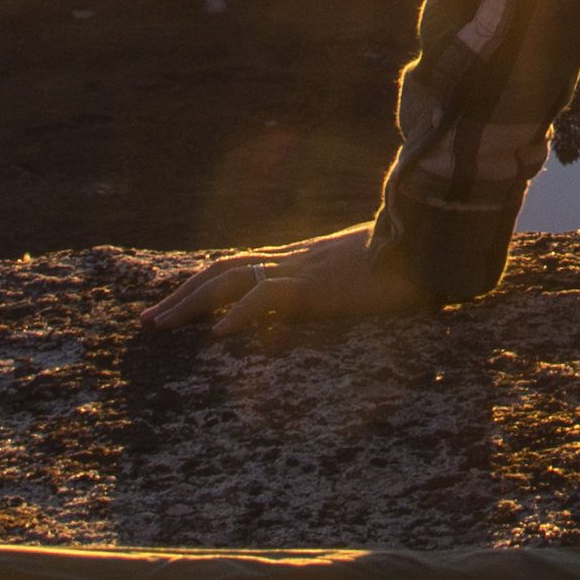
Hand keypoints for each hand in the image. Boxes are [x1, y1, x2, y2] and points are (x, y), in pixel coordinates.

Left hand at [138, 219, 434, 335]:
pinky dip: (239, 316)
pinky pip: (269, 299)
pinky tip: (217, 337)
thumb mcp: (367, 270)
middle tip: (147, 321)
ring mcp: (303, 269)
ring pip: (230, 279)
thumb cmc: (409, 259)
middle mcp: (294, 259)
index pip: (241, 264)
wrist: (431, 242)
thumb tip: (344, 290)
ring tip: (160, 326)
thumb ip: (346, 277)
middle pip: (222, 269)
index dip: (205, 282)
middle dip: (181, 295)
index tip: (176, 301)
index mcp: (303, 257)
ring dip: (190, 303)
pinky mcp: (318, 286)